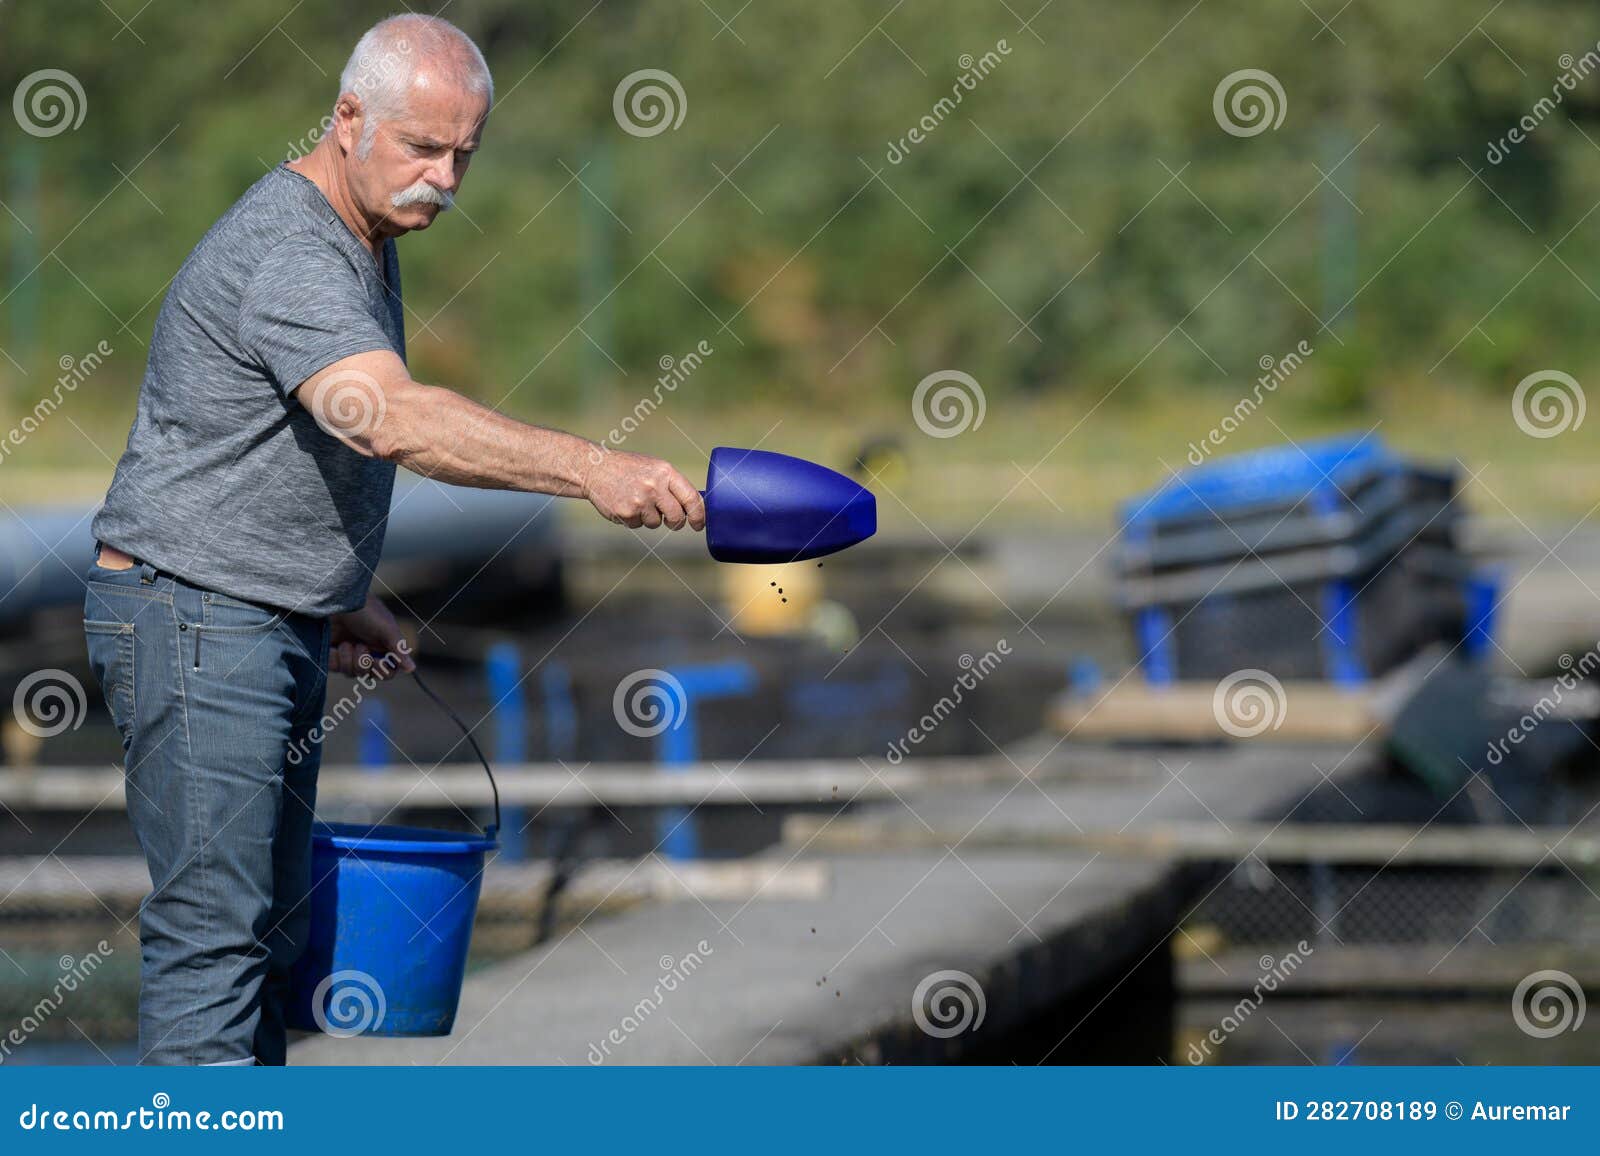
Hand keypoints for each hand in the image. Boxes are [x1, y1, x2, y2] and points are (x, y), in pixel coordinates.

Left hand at [327, 593, 415, 678]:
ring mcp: (348, 654)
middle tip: (360, 646)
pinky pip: (333, 667)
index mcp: (383, 647)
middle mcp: (366, 652)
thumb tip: (412, 668)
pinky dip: (334, 658)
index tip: (377, 660)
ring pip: (350, 673)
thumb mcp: (387, 628)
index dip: (382, 670)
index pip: (387, 672)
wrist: (337, 599)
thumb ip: (399, 649)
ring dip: (348, 658)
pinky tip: (335, 646)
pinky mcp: (331, 653)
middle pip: (368, 675)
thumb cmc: (365, 610)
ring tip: (346, 642)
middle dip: (363, 663)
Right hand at [581, 447, 706, 530]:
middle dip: (676, 523)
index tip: (699, 524)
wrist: (596, 468)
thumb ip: (673, 485)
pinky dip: (633, 519)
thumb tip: (695, 506)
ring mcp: (639, 501)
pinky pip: (638, 525)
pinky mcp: (626, 513)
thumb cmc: (630, 469)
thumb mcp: (655, 468)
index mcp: (665, 472)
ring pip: (656, 523)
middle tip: (670, 520)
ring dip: (649, 518)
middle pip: (676, 517)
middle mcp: (654, 486)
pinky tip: (625, 503)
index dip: (699, 515)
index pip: (691, 498)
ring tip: (637, 500)